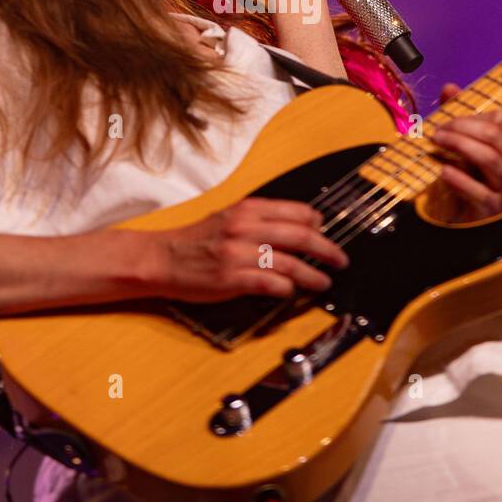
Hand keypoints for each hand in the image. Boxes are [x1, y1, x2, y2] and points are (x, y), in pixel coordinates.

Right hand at [135, 197, 348, 302]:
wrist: (162, 258)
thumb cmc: (196, 240)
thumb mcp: (228, 216)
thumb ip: (259, 218)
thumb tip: (296, 225)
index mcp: (247, 209)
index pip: (296, 212)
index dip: (318, 224)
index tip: (327, 233)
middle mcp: (246, 228)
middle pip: (301, 237)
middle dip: (327, 250)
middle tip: (339, 260)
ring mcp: (239, 254)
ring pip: (290, 263)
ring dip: (312, 275)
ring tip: (323, 282)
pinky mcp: (232, 279)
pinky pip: (270, 283)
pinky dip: (286, 288)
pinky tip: (292, 292)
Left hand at [426, 82, 501, 222]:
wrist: (463, 219)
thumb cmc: (467, 177)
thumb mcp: (463, 145)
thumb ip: (458, 116)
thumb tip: (450, 88)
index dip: (472, 116)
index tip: (446, 120)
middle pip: (496, 136)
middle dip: (463, 128)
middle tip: (437, 132)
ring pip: (490, 159)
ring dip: (460, 146)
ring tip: (437, 143)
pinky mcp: (493, 210)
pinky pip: (480, 191)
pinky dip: (460, 179)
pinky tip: (443, 171)